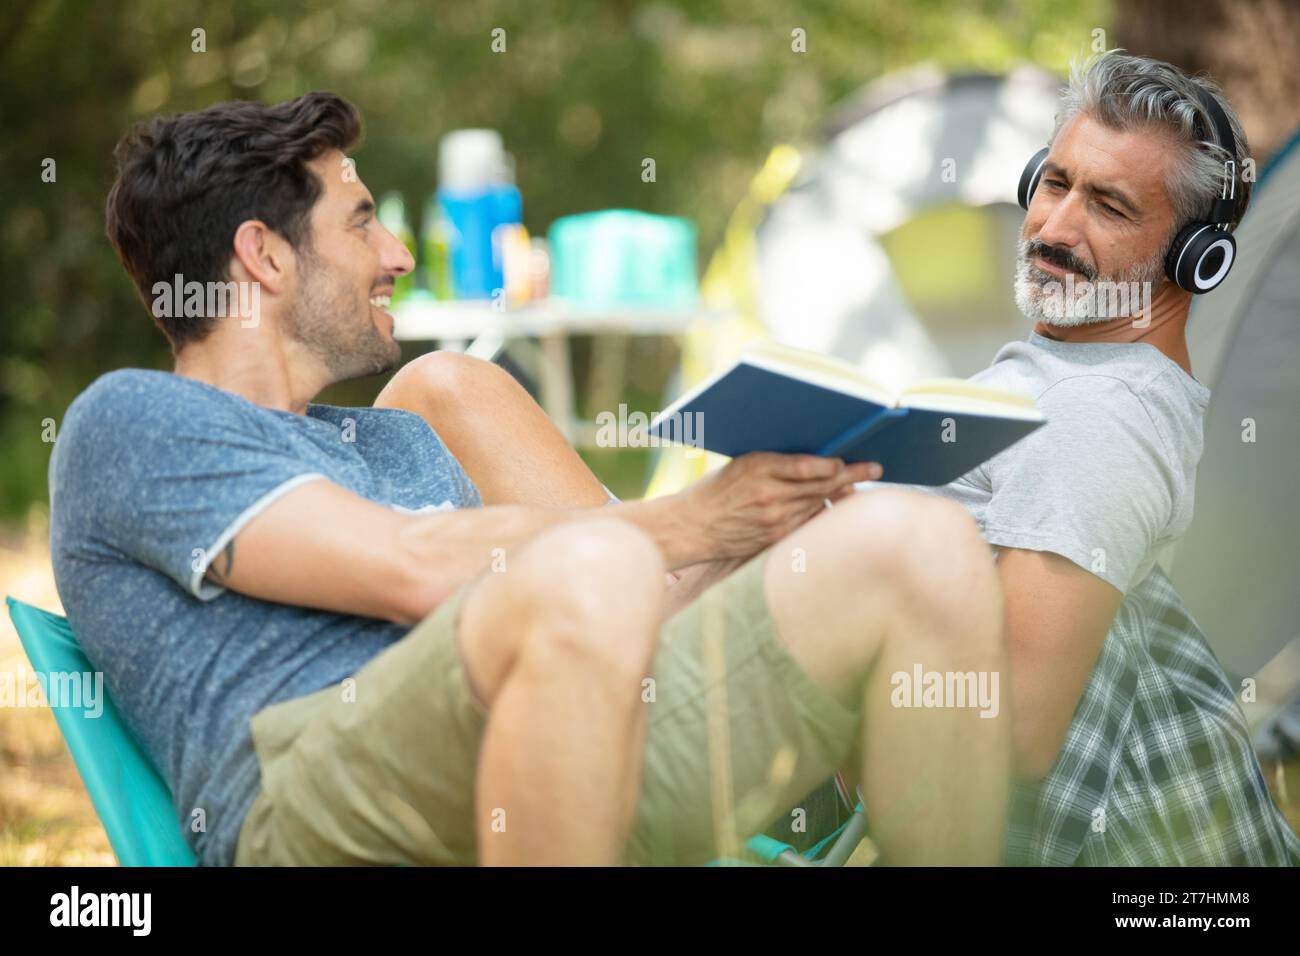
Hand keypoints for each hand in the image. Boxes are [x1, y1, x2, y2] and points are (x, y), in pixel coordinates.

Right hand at [677, 453, 880, 562]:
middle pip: (822, 484)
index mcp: (760, 467)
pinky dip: (824, 512)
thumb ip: (778, 462)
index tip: (852, 458)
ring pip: (820, 503)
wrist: (692, 526)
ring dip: (843, 494)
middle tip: (875, 468)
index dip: (836, 463)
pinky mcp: (776, 537)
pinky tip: (836, 505)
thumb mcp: (743, 464)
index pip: (810, 465)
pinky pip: (809, 522)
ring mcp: (775, 518)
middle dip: (852, 476)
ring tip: (858, 485)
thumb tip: (819, 459)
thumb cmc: (717, 489)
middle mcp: (770, 494)